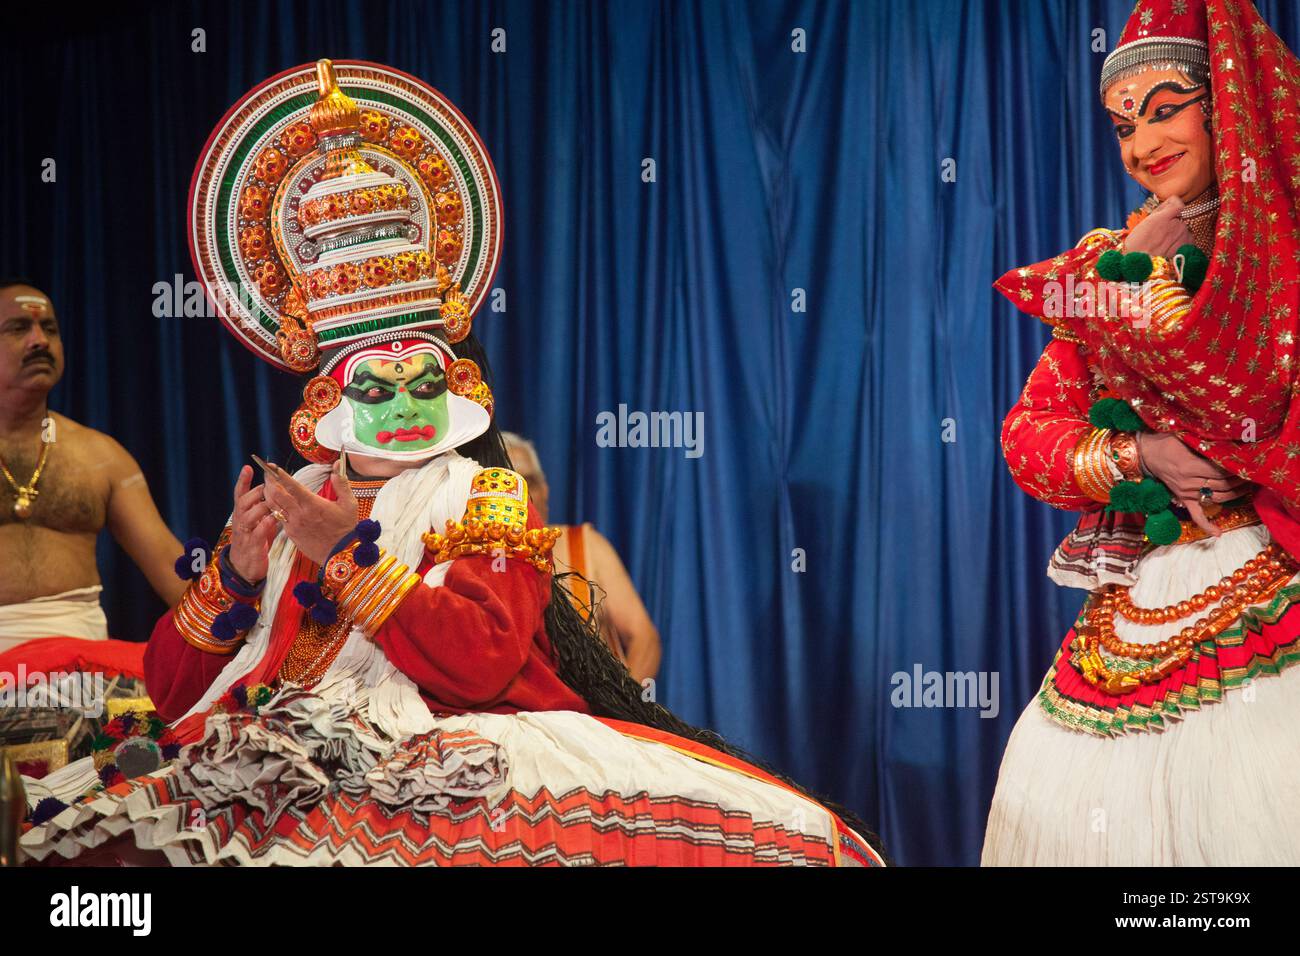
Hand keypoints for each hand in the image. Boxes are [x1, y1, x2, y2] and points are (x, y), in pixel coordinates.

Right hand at [228, 466, 277, 581]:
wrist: (245, 568)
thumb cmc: (255, 542)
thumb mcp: (259, 522)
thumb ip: (264, 508)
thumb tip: (274, 490)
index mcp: (242, 514)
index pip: (239, 494)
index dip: (242, 481)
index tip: (248, 467)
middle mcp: (240, 522)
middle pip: (243, 501)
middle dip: (256, 492)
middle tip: (269, 487)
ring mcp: (244, 534)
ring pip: (248, 515)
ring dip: (262, 506)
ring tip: (274, 503)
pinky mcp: (252, 546)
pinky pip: (257, 532)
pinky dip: (265, 524)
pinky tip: (275, 519)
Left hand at [262, 459, 359, 564]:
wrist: (341, 553)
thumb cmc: (346, 528)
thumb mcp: (349, 504)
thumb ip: (341, 483)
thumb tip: (337, 465)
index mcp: (313, 504)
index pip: (292, 486)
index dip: (279, 475)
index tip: (272, 466)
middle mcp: (300, 514)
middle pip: (276, 495)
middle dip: (269, 482)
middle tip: (267, 473)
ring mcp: (294, 525)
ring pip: (273, 506)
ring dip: (268, 495)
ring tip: (268, 486)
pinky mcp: (291, 534)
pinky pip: (278, 518)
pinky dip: (274, 509)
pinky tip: (276, 504)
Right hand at [1123, 196, 1194, 258]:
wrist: (1140, 265)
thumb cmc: (1138, 245)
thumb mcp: (1146, 222)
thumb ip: (1161, 210)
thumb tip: (1172, 200)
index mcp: (1165, 217)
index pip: (1178, 203)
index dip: (1172, 206)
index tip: (1168, 211)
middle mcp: (1177, 225)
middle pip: (1180, 218)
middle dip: (1173, 222)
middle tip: (1160, 233)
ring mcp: (1184, 236)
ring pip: (1184, 229)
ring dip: (1177, 233)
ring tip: (1164, 243)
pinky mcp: (1187, 247)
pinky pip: (1188, 239)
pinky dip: (1182, 242)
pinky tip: (1171, 248)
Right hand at [1136, 432, 1251, 536]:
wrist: (1145, 453)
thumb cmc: (1165, 441)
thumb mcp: (1183, 437)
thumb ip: (1203, 442)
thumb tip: (1228, 443)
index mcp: (1189, 466)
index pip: (1220, 471)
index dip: (1236, 469)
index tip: (1248, 463)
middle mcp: (1188, 482)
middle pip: (1222, 484)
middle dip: (1240, 479)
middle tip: (1253, 472)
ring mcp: (1185, 492)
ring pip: (1217, 497)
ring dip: (1235, 494)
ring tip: (1247, 487)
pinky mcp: (1183, 498)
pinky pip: (1195, 515)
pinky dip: (1206, 525)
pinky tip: (1218, 533)